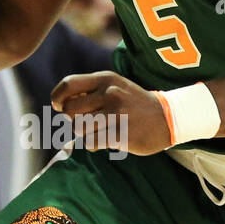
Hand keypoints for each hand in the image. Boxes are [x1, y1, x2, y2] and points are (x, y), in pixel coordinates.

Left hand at [51, 70, 169, 154]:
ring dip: (84, 134)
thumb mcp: (114, 87)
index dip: (57, 98)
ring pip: (79, 128)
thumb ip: (89, 91)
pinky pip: (92, 142)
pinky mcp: (121, 133)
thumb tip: (60, 105)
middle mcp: (110, 93)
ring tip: (99, 131)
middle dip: (72, 119)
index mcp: (105, 79)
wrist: (167, 117)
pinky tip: (108, 140)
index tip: (59, 106)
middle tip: (86, 122)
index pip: (68, 84)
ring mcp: (116, 113)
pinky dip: (95, 144)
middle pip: (70, 110)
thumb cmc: (132, 104)